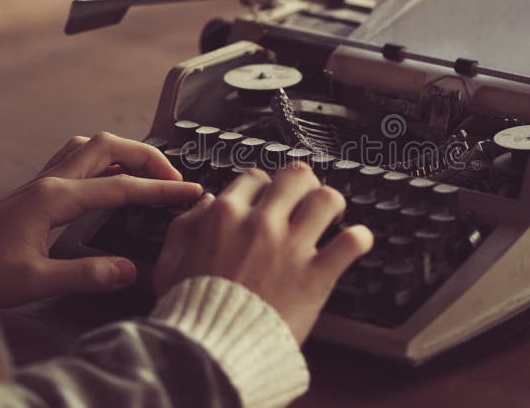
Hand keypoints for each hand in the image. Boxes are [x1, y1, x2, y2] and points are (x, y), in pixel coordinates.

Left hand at [0, 133, 201, 307]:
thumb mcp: (34, 281)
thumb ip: (86, 274)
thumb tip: (128, 270)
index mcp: (56, 198)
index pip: (122, 187)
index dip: (161, 189)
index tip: (189, 192)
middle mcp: (52, 180)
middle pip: (110, 147)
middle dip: (149, 157)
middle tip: (174, 178)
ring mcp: (44, 179)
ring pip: (93, 146)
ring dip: (126, 152)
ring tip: (149, 172)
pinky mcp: (39, 187)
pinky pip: (79, 157)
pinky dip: (106, 160)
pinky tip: (114, 177)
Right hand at [153, 162, 372, 342]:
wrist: (211, 352)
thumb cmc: (191, 311)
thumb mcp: (170, 262)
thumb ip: (186, 225)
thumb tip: (206, 201)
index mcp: (225, 216)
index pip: (255, 178)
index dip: (265, 186)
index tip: (271, 199)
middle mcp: (261, 224)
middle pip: (296, 177)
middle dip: (305, 184)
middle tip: (307, 198)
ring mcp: (291, 248)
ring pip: (327, 200)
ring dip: (333, 204)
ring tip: (333, 216)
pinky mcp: (315, 276)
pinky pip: (350, 243)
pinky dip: (358, 239)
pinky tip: (356, 242)